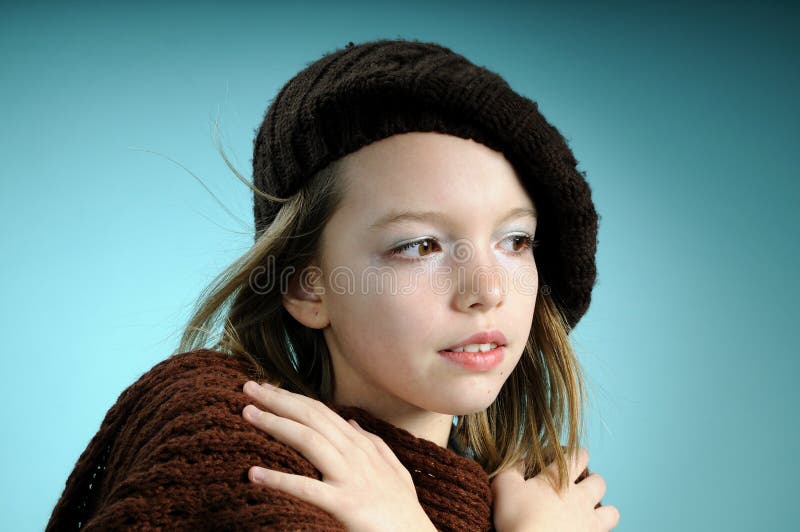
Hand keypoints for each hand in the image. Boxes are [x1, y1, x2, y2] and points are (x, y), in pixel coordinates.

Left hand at [241, 381, 436, 531]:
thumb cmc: (403, 510)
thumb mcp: (393, 470)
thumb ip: (373, 445)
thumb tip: (353, 423)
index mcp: (361, 446)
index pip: (321, 412)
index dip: (293, 397)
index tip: (268, 387)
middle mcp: (355, 455)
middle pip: (311, 418)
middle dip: (278, 400)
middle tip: (248, 388)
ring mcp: (350, 479)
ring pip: (308, 441)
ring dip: (275, 424)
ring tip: (248, 414)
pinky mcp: (345, 506)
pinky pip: (307, 489)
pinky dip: (279, 480)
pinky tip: (254, 474)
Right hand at [491, 446, 619, 530]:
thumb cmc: (518, 519)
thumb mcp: (504, 487)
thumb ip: (513, 468)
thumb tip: (521, 460)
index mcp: (560, 478)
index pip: (578, 454)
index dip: (573, 453)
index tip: (558, 460)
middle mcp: (581, 497)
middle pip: (599, 482)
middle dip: (590, 482)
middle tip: (575, 490)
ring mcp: (590, 521)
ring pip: (611, 511)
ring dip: (603, 510)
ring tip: (588, 515)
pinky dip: (598, 531)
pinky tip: (584, 531)